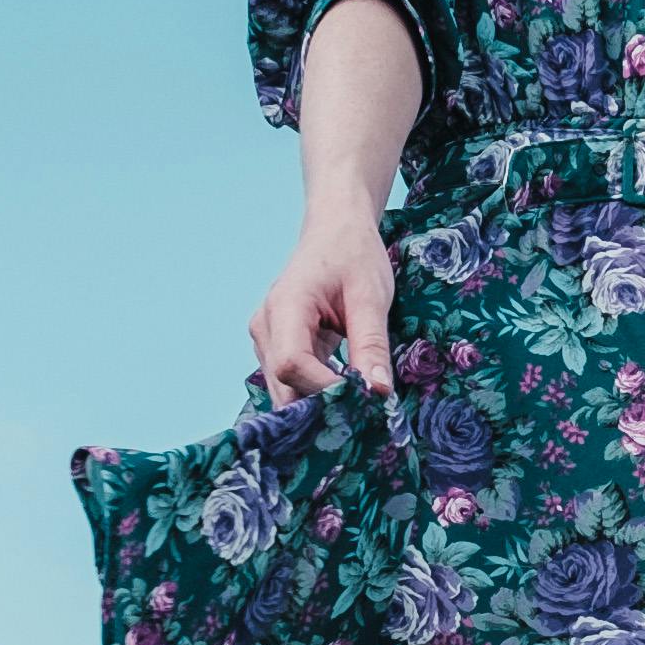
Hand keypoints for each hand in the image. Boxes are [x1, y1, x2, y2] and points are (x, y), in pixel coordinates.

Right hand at [248, 196, 395, 400]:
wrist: (337, 231)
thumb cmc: (353, 255)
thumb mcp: (371, 297)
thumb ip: (371, 345)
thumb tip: (378, 393)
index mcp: (285, 307)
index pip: (291, 364)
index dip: (325, 388)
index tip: (365, 395)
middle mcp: (266, 327)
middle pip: (284, 385)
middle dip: (322, 406)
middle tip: (365, 413)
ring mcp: (267, 339)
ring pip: (286, 390)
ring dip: (320, 404)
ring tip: (358, 406)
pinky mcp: (278, 348)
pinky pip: (292, 382)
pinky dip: (318, 394)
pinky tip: (347, 395)